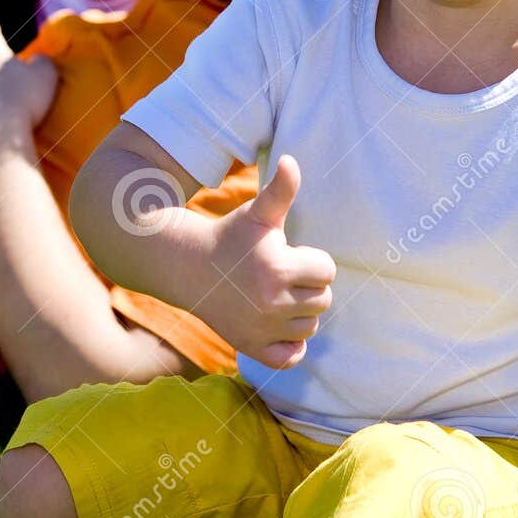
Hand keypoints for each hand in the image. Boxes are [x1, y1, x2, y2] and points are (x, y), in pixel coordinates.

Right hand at [202, 154, 334, 370]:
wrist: (189, 267)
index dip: (312, 260)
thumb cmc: (230, 236)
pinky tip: (277, 325)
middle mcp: (271, 302)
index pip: (327, 271)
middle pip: (323, 300)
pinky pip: (291, 357)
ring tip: (277, 295)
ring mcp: (261, 329)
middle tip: (282, 275)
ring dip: (300, 313)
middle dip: (308, 286)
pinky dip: (291, 346)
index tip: (290, 254)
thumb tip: (290, 160)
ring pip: (310, 327)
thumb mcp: (257, 213)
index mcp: (278, 267)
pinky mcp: (250, 348)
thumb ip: (280, 190)